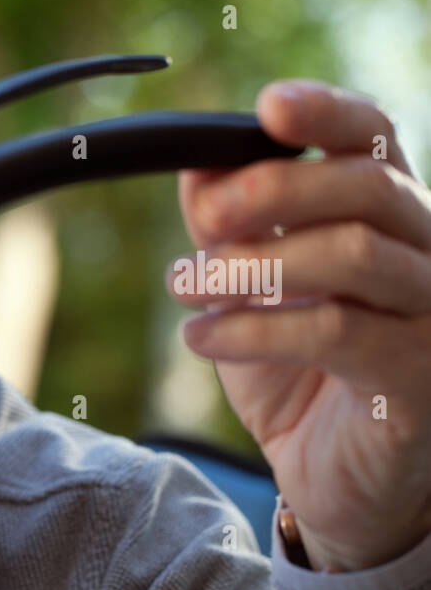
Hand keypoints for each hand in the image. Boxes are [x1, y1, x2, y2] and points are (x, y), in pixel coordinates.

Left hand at [170, 80, 430, 571]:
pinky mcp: (417, 380)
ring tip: (184, 286)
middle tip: (204, 218)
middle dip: (276, 190)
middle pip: (371, 188)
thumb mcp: (252, 294)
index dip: (326, 115)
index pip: (377, 141)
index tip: (266, 106)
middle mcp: (428, 255)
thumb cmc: (300, 377)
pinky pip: (338, 333)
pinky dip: (255, 329)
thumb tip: (196, 166)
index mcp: (389, 218)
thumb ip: (231, 230)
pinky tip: (201, 336)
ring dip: (252, 264)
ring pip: (357, 255)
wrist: (339, 483)